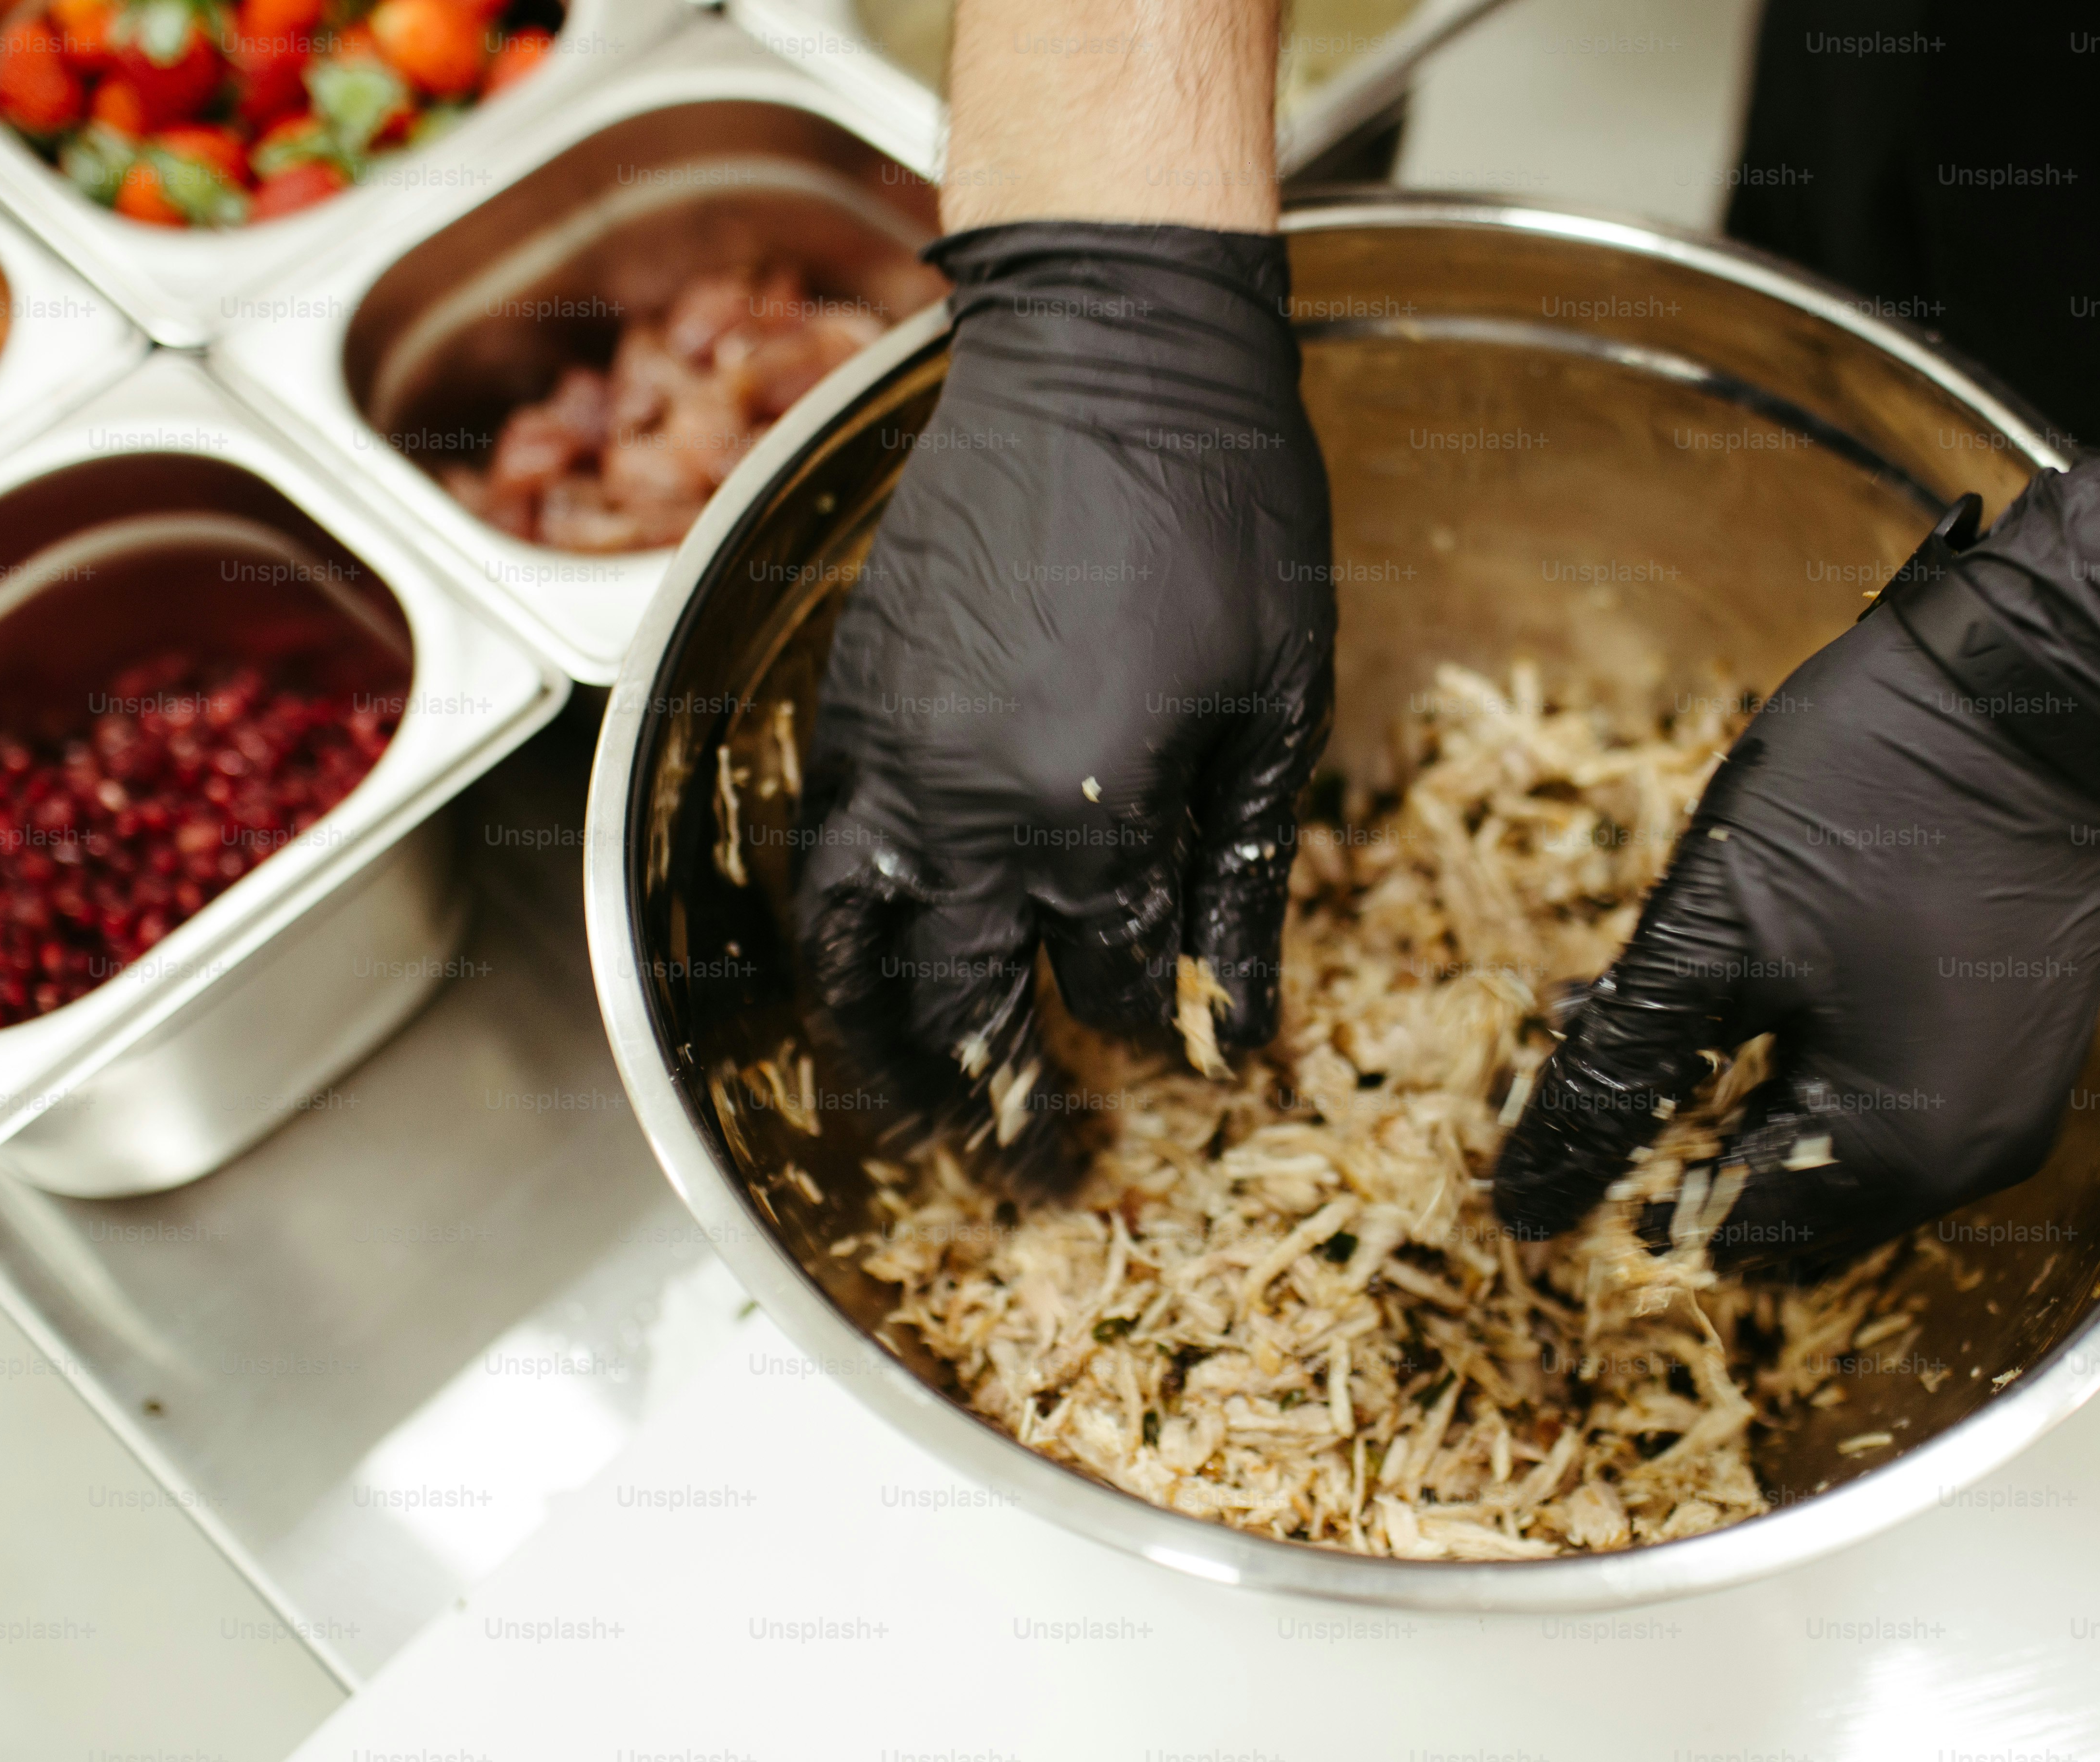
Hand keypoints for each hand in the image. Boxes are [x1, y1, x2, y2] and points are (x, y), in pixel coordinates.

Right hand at [793, 222, 1333, 1180]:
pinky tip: (872, 954)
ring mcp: (886, 752)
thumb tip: (1239, 1021)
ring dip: (872, 1046)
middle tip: (1024, 1179)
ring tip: (901, 1114)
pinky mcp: (847, 696)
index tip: (1185, 1067)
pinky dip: (838, 927)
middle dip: (994, 1108)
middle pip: (960, 1005)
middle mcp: (966, 805)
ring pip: (849, 947)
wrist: (1111, 354)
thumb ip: (1241, 877)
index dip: (1154, 1039)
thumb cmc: (1229, 514)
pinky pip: (818, 849)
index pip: (1110, 987)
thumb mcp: (1281, 709)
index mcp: (1095, 813)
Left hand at [1490, 458, 2099, 1268]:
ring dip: (1732, 1096)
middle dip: (1677, 1139)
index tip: (1562, 1105)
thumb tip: (1529, 1205)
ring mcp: (2003, 1101)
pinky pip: (1889, 1096)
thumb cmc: (1878, 794)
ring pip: (1830, 1148)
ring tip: (1648, 1000)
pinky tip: (1744, 986)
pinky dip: (1806, 1065)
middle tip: (1596, 1038)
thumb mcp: (1707, 941)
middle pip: (1782, 1205)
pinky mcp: (2012, 1040)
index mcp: (1895, 1156)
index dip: (1626, 1182)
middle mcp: (1968, 1160)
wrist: (2044, 683)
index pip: (1724, 1237)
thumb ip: (1614, 1084)